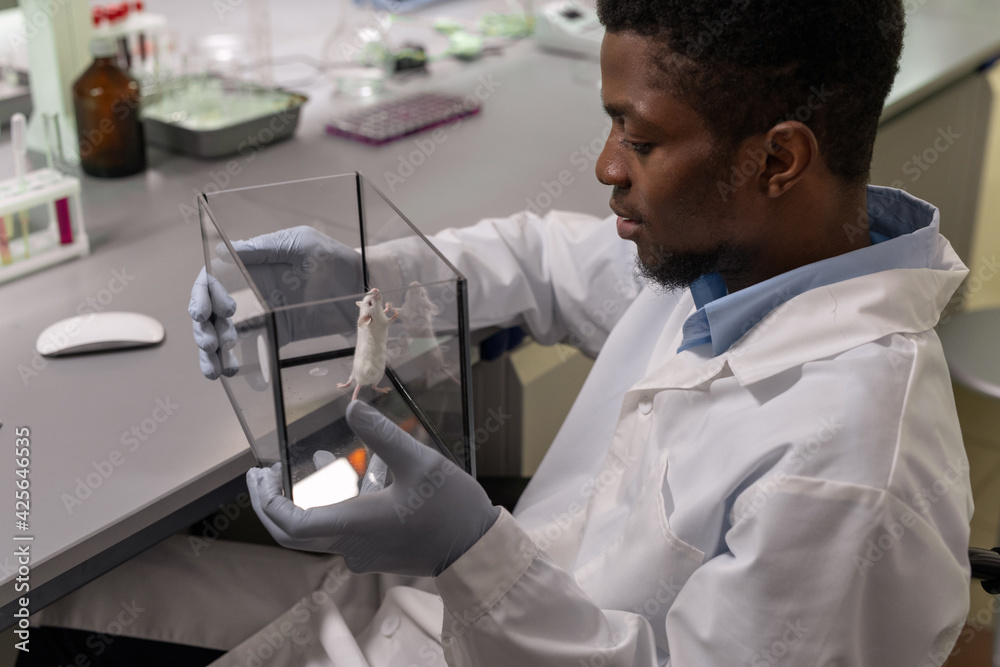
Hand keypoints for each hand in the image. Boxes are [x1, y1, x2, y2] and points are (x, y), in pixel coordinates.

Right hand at [189, 226, 362, 378]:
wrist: (361, 284)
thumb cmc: (332, 256)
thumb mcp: (298, 244)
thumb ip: (263, 249)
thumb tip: (221, 253)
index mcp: (249, 268)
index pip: (211, 282)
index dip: (202, 297)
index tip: (206, 313)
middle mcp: (250, 292)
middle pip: (212, 314)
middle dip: (204, 331)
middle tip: (212, 344)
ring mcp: (264, 316)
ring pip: (226, 336)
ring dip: (215, 354)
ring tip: (217, 369)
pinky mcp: (279, 335)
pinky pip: (254, 351)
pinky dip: (241, 364)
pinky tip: (232, 374)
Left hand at [247, 401, 499, 576]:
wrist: (477, 550)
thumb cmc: (451, 507)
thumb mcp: (420, 461)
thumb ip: (382, 434)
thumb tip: (351, 406)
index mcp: (353, 525)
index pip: (289, 524)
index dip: (266, 500)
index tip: (260, 474)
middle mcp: (351, 546)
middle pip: (293, 532)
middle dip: (271, 503)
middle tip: (262, 474)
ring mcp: (364, 553)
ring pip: (320, 527)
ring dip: (310, 497)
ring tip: (313, 460)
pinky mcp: (378, 552)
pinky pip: (346, 527)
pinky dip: (341, 500)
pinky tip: (366, 468)